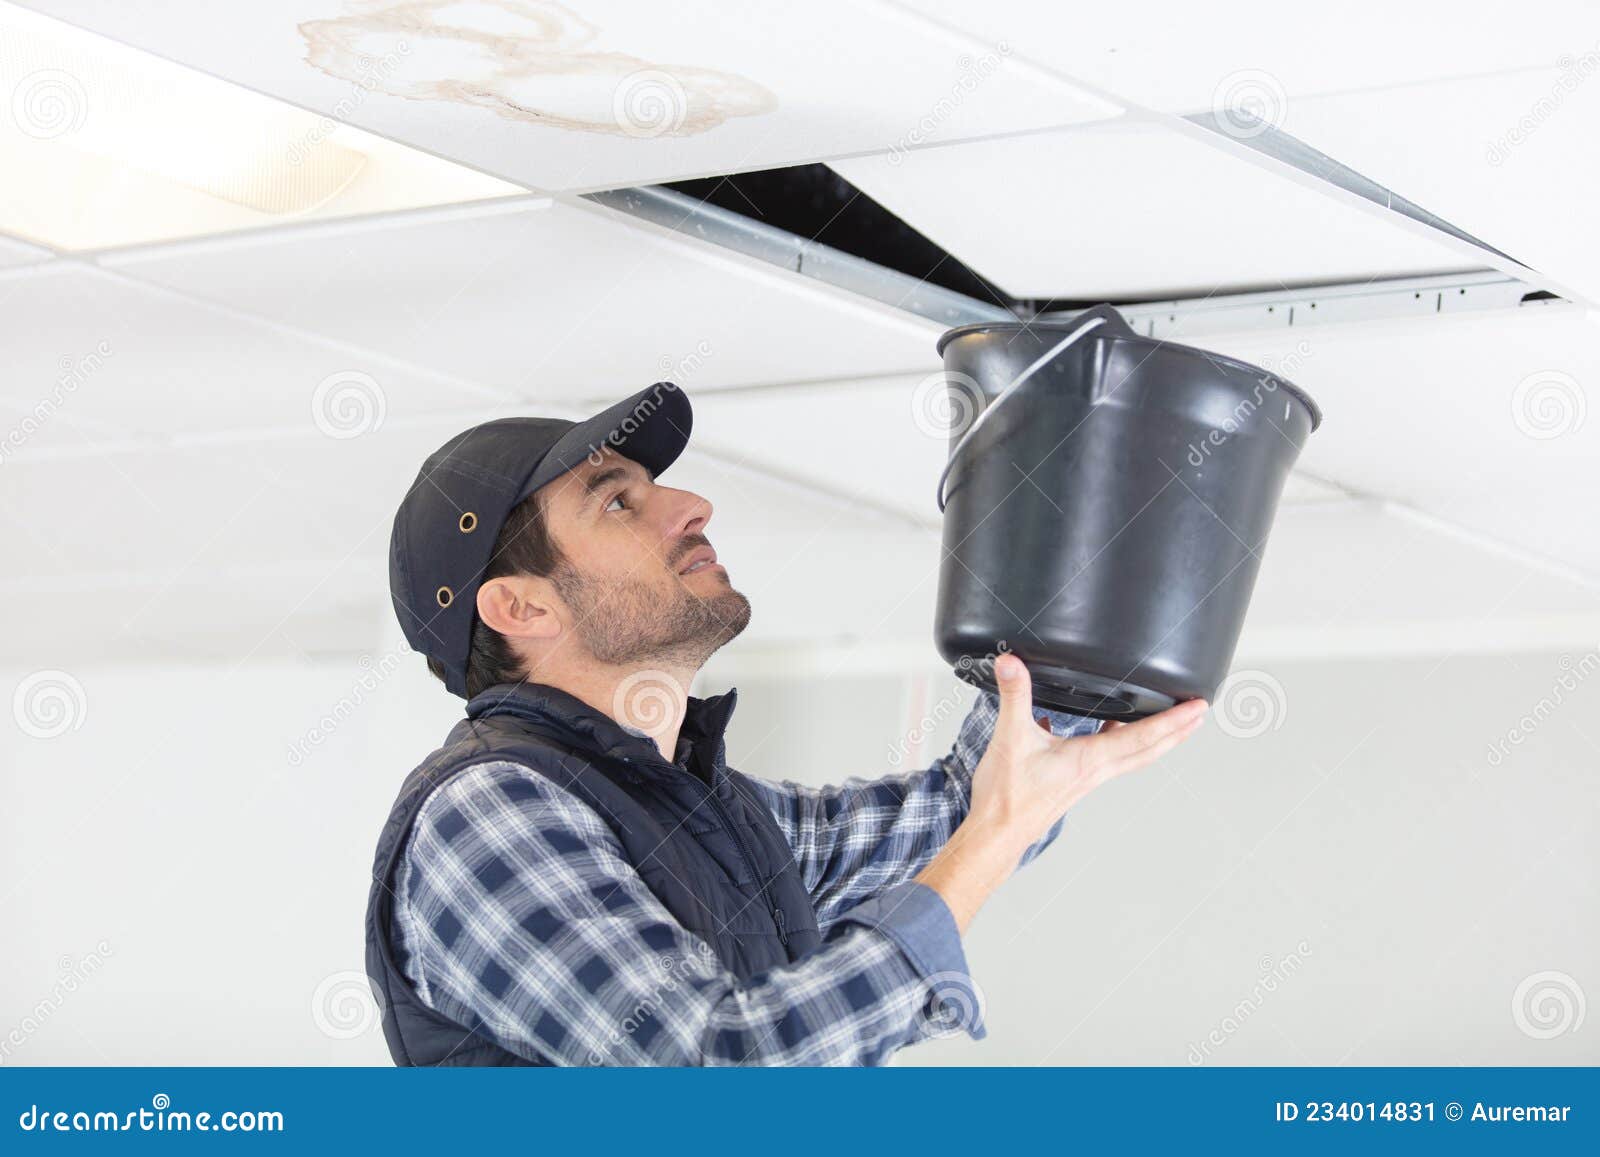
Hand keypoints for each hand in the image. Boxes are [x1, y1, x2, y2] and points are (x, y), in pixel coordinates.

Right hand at [969, 653, 1207, 854]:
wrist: (997, 834)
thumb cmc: (1007, 797)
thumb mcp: (1009, 738)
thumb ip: (1013, 695)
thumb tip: (1012, 663)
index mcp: (1089, 760)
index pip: (1142, 737)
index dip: (1173, 721)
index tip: (1198, 708)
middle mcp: (1096, 771)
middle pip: (1150, 750)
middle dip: (1178, 731)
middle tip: (1201, 713)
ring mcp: (1088, 778)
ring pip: (1134, 756)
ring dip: (1157, 739)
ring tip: (1172, 723)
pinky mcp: (1076, 782)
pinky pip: (1112, 760)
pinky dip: (1124, 743)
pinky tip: (1110, 729)